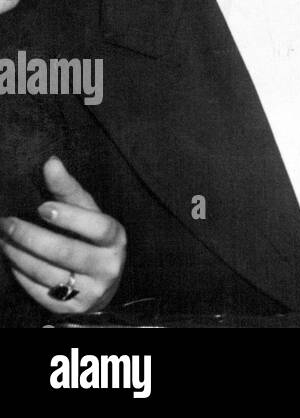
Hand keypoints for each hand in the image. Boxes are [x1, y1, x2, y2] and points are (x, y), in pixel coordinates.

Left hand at [1, 156, 125, 314]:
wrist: (101, 284)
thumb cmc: (92, 240)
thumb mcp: (88, 213)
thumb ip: (69, 190)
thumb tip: (51, 162)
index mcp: (116, 238)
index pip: (98, 227)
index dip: (70, 217)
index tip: (42, 206)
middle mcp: (108, 266)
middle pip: (67, 252)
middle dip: (31, 236)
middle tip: (6, 222)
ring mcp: (91, 290)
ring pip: (48, 272)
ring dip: (18, 254)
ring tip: (2, 239)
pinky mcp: (72, 308)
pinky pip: (39, 291)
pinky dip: (21, 273)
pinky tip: (11, 259)